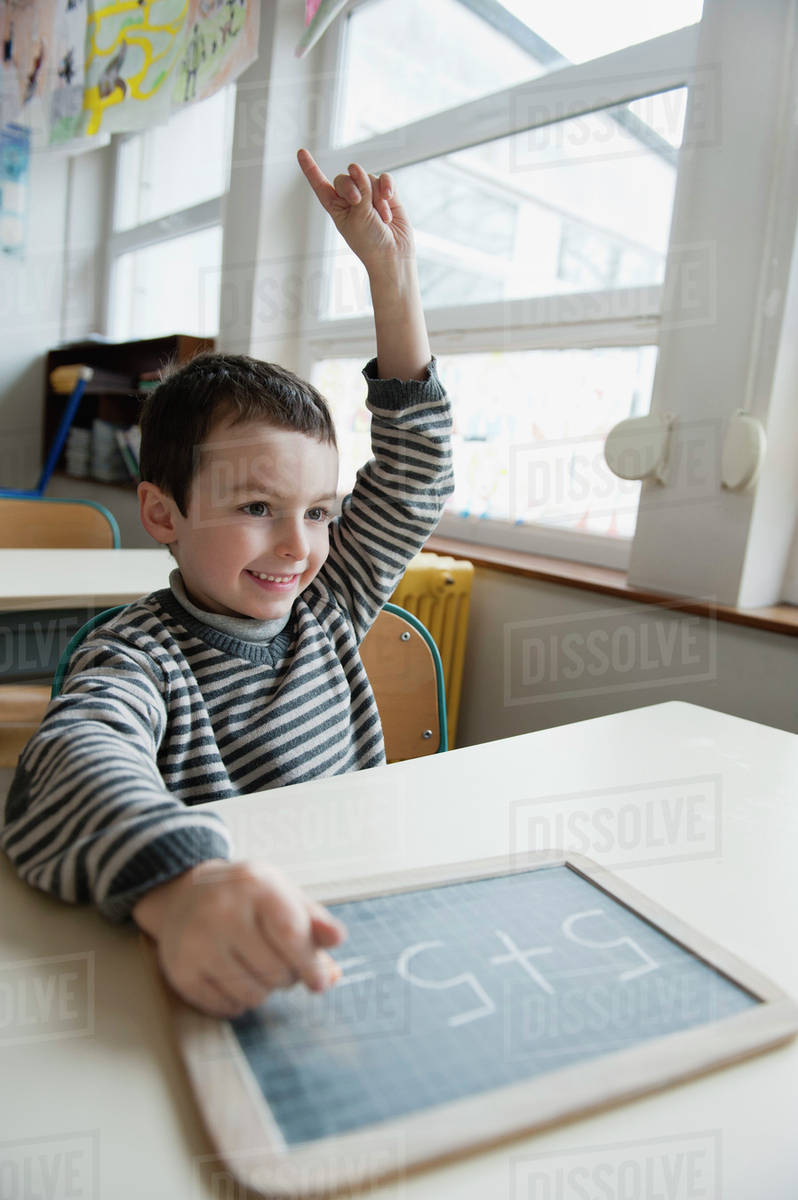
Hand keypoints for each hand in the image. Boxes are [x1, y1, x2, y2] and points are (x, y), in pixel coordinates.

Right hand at [132, 859, 345, 1017]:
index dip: (310, 964)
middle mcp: (222, 911)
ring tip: (257, 968)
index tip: (319, 983)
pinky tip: (234, 978)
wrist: (184, 896)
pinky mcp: (181, 970)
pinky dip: (238, 1002)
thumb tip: (338, 941)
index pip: (289, 934)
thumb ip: (314, 920)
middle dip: (287, 976)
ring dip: (264, 990)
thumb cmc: (246, 898)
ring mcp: (197, 941)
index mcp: (255, 885)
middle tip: (282, 965)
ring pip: (252, 994)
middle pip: (274, 970)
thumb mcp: (282, 894)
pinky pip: (226, 1007)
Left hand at [297, 147, 414, 273]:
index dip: (311, 168)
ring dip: (375, 197)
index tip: (301, 152)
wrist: (392, 254)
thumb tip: (357, 167)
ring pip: (368, 178)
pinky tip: (389, 198)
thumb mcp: (358, 216)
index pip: (320, 184)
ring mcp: (368, 195)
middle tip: (359, 202)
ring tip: (381, 218)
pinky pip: (385, 179)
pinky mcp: (386, 194)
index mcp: (335, 206)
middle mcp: (350, 199)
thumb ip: (358, 190)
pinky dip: (387, 187)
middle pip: (347, 177)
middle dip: (354, 187)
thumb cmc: (369, 242)